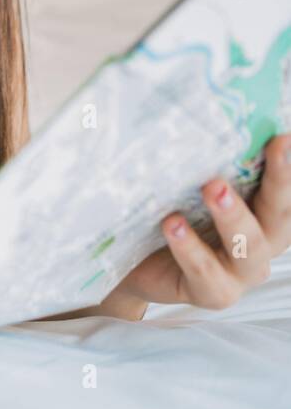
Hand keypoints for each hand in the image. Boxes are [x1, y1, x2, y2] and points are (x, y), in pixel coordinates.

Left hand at [102, 133, 290, 311]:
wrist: (132, 266)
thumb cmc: (167, 218)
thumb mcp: (185, 188)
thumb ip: (200, 163)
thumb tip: (190, 115)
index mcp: (262, 214)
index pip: (284, 189)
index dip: (288, 164)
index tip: (285, 135)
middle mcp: (261, 242)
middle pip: (281, 216)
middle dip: (281, 181)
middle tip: (275, 146)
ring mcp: (241, 273)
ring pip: (249, 247)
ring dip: (234, 215)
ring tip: (212, 187)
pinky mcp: (212, 294)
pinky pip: (206, 273)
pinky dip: (190, 248)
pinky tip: (172, 224)